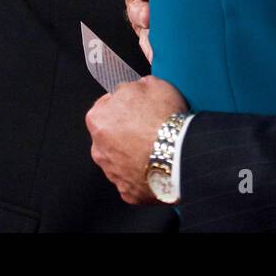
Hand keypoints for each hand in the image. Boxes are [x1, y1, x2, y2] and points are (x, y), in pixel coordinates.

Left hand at [85, 76, 187, 204]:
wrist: (177, 153)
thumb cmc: (162, 118)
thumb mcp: (152, 84)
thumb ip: (135, 86)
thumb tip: (133, 90)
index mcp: (98, 118)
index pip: (106, 106)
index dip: (125, 104)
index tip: (138, 106)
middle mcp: (98, 148)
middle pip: (111, 135)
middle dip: (126, 131)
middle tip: (149, 127)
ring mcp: (112, 172)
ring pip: (121, 159)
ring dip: (134, 153)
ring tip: (156, 147)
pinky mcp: (126, 191)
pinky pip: (134, 179)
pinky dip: (143, 172)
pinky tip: (158, 164)